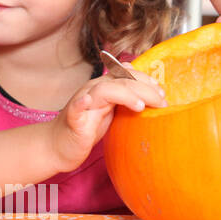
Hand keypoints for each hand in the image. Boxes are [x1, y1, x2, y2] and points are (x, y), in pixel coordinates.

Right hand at [49, 69, 166, 171]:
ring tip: (139, 106)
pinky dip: (81, 103)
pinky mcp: (73, 119)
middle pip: (120, 80)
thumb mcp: (111, 110)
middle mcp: (92, 90)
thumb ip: (125, 99)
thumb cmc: (87, 128)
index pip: (127, 74)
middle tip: (161, 101)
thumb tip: (149, 91)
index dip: (145, 79)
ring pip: (103, 90)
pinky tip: (87, 102)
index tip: (162, 92)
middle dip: (143, 88)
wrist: (58, 145)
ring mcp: (82, 103)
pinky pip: (76, 108)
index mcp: (104, 88)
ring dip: (123, 94)